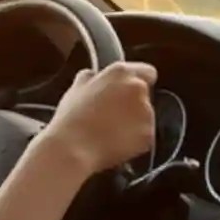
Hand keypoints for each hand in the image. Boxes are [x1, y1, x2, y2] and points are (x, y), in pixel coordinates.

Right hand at [38, 62, 156, 175]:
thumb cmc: (71, 118)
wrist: (73, 148)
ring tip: (110, 131)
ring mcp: (146, 112)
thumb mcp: (76, 88)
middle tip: (112, 114)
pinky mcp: (148, 134)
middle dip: (132, 103)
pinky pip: (144, 136)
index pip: (147, 72)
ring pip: (145, 116)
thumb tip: (93, 75)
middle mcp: (137, 88)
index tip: (128, 90)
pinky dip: (134, 140)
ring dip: (133, 122)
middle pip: (144, 94)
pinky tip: (115, 142)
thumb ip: (90, 77)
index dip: (139, 81)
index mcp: (120, 73)